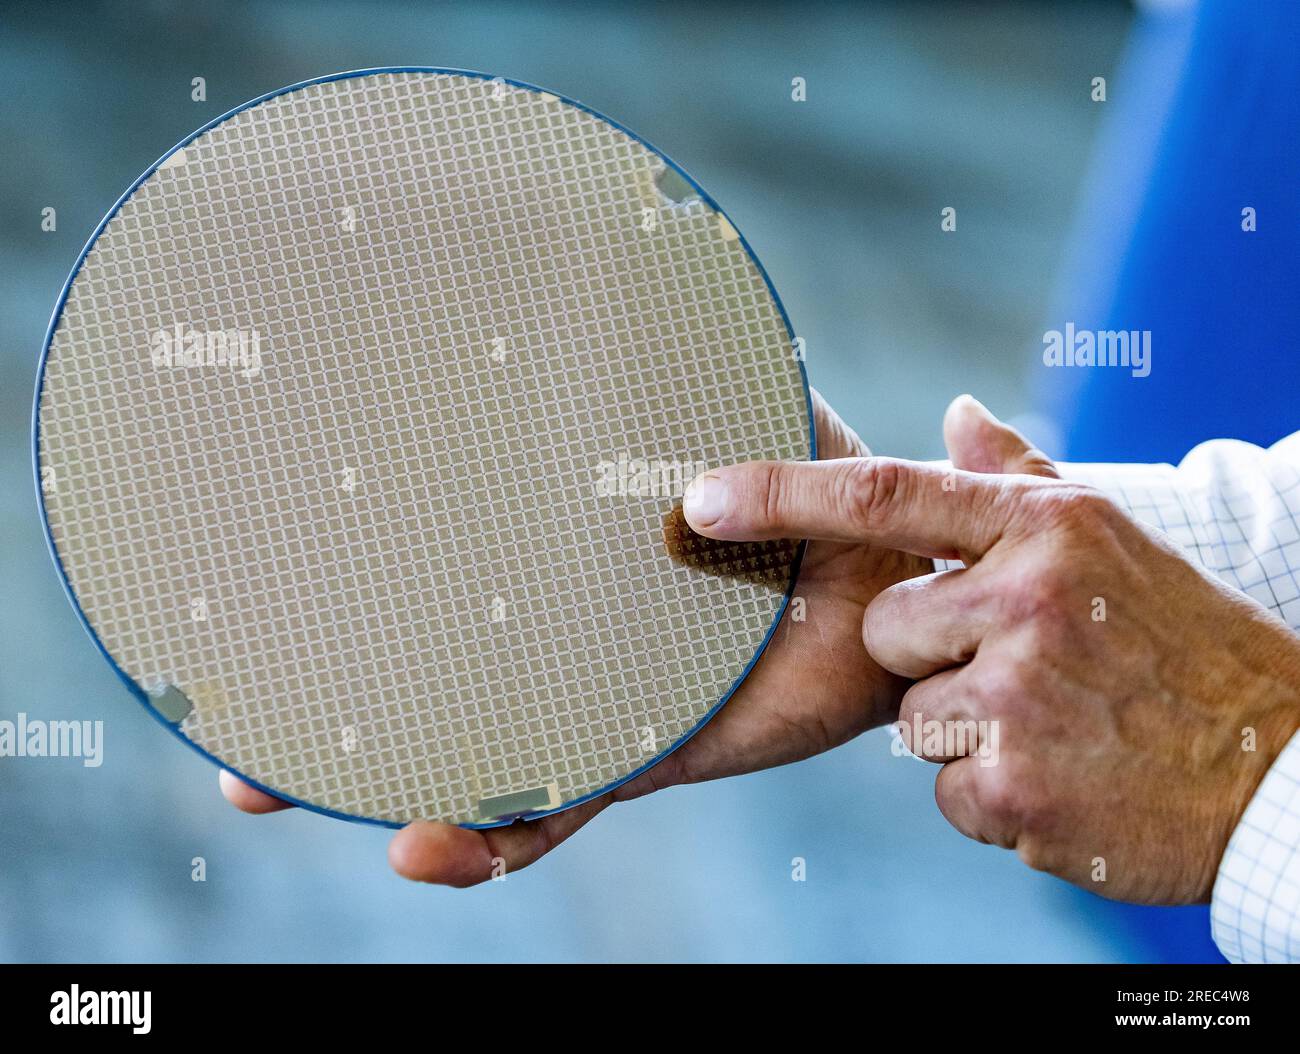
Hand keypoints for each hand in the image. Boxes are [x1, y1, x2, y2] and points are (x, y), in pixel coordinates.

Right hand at [222, 390, 932, 883]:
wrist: (909, 582)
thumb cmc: (821, 489)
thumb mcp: (735, 407)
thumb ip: (689, 346)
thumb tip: (636, 243)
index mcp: (575, 563)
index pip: (456, 574)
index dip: (363, 586)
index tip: (265, 577)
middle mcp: (573, 637)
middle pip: (437, 679)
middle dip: (334, 710)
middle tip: (238, 734)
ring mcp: (601, 699)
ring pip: (471, 759)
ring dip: (378, 783)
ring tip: (285, 790)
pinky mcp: (652, 749)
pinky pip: (563, 801)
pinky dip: (491, 833)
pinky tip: (425, 844)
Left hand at [688, 395, 1299, 903]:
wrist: (1281, 768)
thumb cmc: (1182, 644)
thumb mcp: (1111, 541)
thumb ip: (1018, 476)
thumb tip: (954, 410)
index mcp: (1044, 528)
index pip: (883, 495)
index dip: (779, 493)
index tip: (699, 497)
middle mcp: (1026, 600)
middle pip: (887, 630)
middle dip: (929, 656)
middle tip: (1018, 670)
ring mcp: (1019, 697)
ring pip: (912, 717)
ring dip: (966, 730)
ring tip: (1057, 725)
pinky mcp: (1012, 787)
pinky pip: (944, 788)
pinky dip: (990, 792)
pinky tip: (1062, 777)